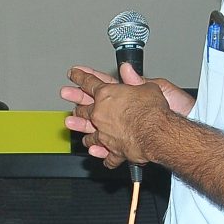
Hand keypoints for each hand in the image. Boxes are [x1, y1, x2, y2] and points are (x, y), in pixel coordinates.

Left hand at [61, 62, 182, 166]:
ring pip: (89, 134)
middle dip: (75, 101)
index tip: (73, 73)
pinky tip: (99, 154)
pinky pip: (105, 155)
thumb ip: (134, 79)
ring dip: (83, 131)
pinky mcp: (113, 150)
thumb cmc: (153, 110)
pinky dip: (102, 155)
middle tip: (66, 95)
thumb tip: (127, 68)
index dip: (80, 76)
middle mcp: (100, 115)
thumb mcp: (147, 86)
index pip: (89, 82)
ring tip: (80, 129)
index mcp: (107, 95)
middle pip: (83, 109)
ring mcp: (104, 134)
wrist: (157, 134)